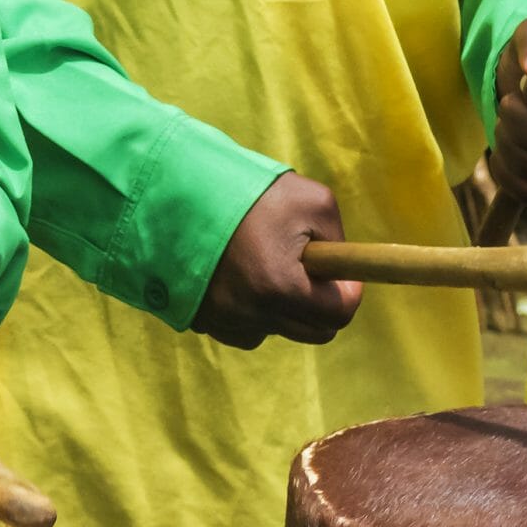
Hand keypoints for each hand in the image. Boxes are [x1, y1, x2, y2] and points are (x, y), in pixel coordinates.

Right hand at [191, 173, 360, 348]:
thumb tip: (342, 269)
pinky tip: (241, 277)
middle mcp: (253, 315)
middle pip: (314, 333)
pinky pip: (246, 329)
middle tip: (310, 269)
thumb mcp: (312, 201)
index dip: (350, 292)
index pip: (339, 315)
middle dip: (322, 303)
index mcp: (281, 288)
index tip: (343, 273)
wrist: (176, 195)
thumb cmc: (249, 193)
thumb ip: (339, 238)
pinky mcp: (204, 323)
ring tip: (267, 264)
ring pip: (279, 330)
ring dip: (285, 307)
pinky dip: (253, 310)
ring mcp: (226, 323)